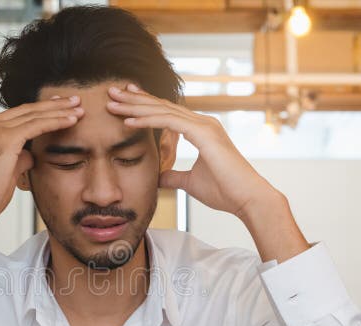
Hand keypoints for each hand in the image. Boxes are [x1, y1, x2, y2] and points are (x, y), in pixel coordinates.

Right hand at [0, 96, 83, 227]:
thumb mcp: (3, 171)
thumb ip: (17, 157)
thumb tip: (31, 153)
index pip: (16, 115)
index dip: (39, 110)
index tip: (58, 107)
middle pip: (25, 110)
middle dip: (52, 105)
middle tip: (74, 101)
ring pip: (33, 115)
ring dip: (59, 111)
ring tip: (79, 109)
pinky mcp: (3, 139)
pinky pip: (36, 126)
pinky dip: (55, 122)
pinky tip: (72, 120)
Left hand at [106, 84, 273, 219]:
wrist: (247, 199)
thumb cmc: (225, 192)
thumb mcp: (191, 182)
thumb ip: (174, 176)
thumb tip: (158, 178)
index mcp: (201, 130)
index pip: (167, 113)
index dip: (144, 105)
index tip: (124, 100)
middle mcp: (203, 122)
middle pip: (162, 106)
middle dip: (135, 99)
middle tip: (112, 92)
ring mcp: (204, 125)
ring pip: (162, 110)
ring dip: (135, 106)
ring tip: (113, 102)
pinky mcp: (203, 133)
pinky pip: (169, 122)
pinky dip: (147, 120)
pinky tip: (128, 121)